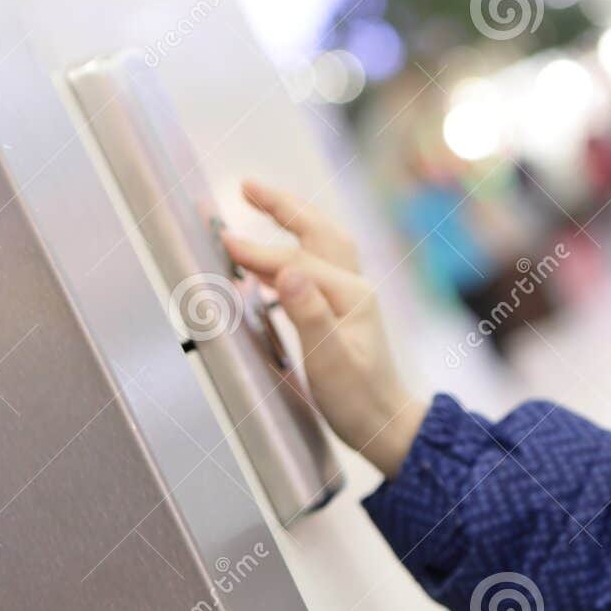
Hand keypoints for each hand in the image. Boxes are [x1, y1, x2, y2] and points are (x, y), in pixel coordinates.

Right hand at [221, 179, 428, 478]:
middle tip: (246, 186)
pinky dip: (292, 254)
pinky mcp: (344, 312)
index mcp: (351, 295)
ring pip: (321, 246)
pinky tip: (269, 265)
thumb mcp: (330, 360)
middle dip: (284, 207)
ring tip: (258, 204)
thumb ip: (308, 313)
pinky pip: (316, 269)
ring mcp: (351, 298)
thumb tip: (287, 270)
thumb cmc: (358, 398)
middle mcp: (355, 288)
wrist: (386, 424)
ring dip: (291, 222)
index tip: (223, 241)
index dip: (259, 250)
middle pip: (318, 233)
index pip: (297, 260)